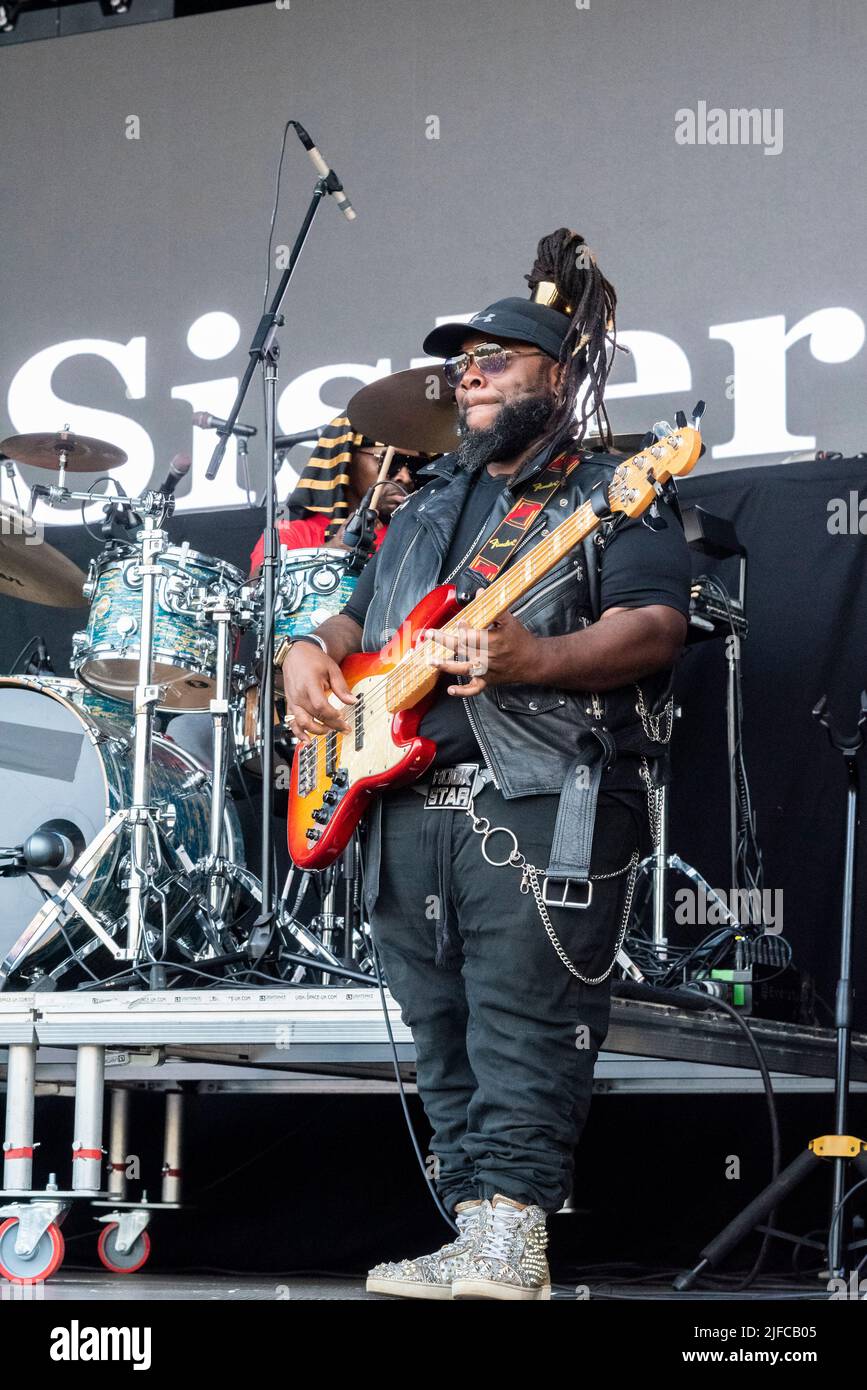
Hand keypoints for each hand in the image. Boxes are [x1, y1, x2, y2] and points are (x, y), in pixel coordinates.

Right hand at [281, 643, 356, 742]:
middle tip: (344, 729)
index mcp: (309, 684)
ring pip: (302, 722)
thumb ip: (341, 687)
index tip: (343, 717)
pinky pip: (292, 722)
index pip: (321, 706)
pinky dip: (298, 733)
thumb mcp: (331, 668)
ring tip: (328, 732)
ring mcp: (293, 701)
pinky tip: (306, 740)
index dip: (333, 715)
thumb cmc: (312, 659)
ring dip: (315, 731)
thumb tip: (352, 701)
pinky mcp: (290, 704)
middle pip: (315, 716)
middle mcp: (299, 695)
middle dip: (331, 725)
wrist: (294, 654)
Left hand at [420, 612, 541, 697]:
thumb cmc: (520, 640)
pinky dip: (462, 692)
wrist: (533, 661)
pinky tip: (450, 690)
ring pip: (462, 668)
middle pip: (461, 648)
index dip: (463, 628)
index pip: (471, 635)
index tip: (461, 621)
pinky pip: (473, 689)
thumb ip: (494, 608)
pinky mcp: (486, 680)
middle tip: (429, 634)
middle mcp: (486, 657)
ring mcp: (485, 670)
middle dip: (444, 640)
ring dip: (445, 665)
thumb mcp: (510, 621)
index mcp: (492, 641)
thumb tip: (480, 591)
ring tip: (431, 661)